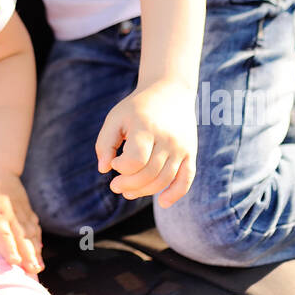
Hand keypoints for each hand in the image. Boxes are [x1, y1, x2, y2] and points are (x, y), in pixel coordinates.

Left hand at [0, 173, 44, 274]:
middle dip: (28, 255)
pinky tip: (40, 253)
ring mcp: (22, 214)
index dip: (9, 248)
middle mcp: (11, 215)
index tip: (15, 262)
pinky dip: (38, 241)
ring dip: (36, 251)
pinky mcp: (28, 212)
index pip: (3, 234)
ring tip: (38, 268)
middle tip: (32, 271)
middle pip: (21, 238)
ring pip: (31, 234)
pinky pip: (35, 228)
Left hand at [95, 79, 197, 206]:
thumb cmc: (137, 107)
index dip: (121, 168)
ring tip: (128, 192)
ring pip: (164, 180)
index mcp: (146, 127)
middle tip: (115, 186)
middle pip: (149, 174)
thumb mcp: (116, 118)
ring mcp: (181, 147)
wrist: (170, 91)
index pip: (135, 160)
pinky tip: (163, 202)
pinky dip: (176, 193)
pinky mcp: (190, 152)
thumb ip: (105, 143)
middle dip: (129, 185)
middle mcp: (167, 139)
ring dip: (145, 192)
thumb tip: (103, 170)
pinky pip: (186, 179)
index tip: (114, 163)